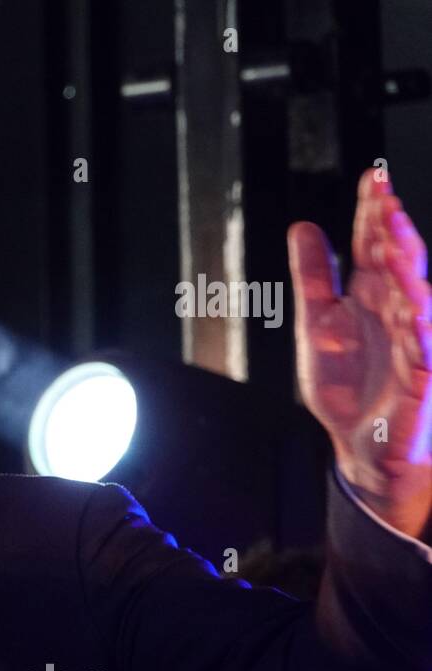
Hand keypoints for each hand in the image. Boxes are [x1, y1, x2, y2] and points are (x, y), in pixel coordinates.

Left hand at [289, 168, 431, 538]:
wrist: (358, 442)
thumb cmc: (347, 383)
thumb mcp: (317, 323)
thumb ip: (313, 276)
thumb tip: (303, 225)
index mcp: (373, 295)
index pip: (376, 245)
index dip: (374, 212)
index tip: (373, 176)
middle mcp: (397, 310)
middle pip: (399, 261)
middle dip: (393, 229)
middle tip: (385, 196)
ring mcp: (413, 341)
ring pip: (416, 297)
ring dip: (407, 267)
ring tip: (395, 238)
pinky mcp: (421, 375)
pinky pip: (423, 347)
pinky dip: (420, 325)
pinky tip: (415, 303)